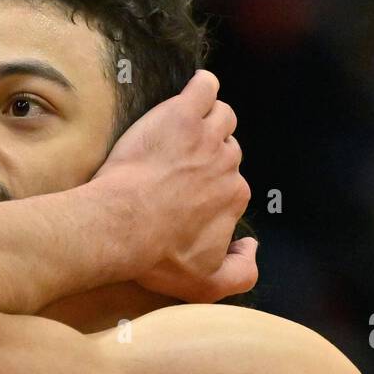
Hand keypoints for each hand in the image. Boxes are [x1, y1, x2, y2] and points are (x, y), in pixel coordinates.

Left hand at [91, 70, 253, 300]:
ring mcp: (206, 137)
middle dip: (209, 154)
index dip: (211, 187)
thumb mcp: (205, 286)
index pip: (233, 183)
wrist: (121, 227)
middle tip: (178, 165)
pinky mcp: (181, 115)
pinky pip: (204, 88)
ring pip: (220, 116)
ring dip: (208, 120)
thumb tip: (253, 247)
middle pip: (227, 148)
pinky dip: (201, 87)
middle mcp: (227, 165)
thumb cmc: (157, 257)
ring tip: (184, 130)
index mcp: (234, 197)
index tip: (187, 194)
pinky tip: (190, 95)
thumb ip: (241, 274)